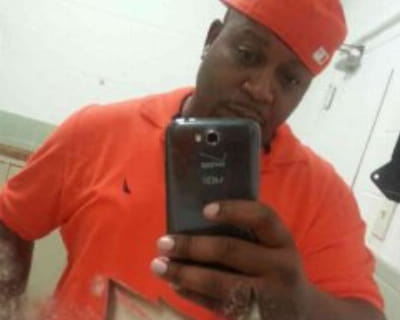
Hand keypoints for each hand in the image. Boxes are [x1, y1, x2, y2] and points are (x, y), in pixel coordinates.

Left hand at [151, 201, 313, 318]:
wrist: (304, 313)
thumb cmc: (276, 267)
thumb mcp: (273, 247)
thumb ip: (247, 234)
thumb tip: (196, 221)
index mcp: (282, 240)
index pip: (262, 217)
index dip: (234, 210)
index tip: (204, 209)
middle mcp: (280, 267)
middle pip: (231, 251)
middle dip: (193, 246)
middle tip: (164, 242)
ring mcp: (268, 298)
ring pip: (219, 283)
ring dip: (184, 273)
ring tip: (158, 265)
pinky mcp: (253, 319)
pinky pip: (217, 307)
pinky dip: (192, 295)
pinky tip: (175, 284)